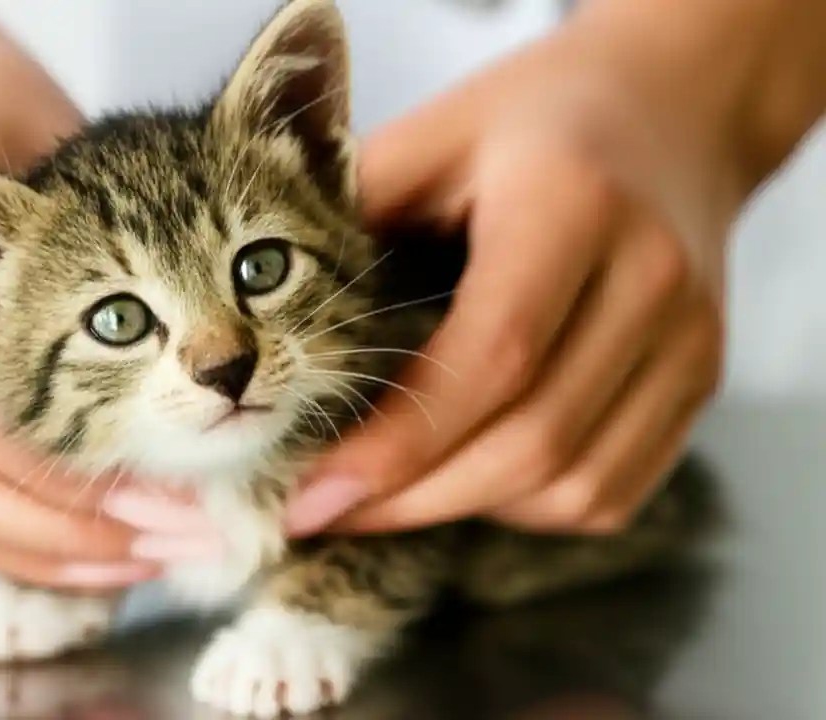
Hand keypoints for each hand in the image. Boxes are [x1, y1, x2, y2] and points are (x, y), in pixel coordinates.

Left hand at [285, 15, 753, 535]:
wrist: (672, 108)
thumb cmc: (529, 123)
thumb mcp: (431, 138)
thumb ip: (353, 218)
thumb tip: (272, 337)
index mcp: (572, 203)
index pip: (490, 357)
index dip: (396, 446)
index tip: (310, 494)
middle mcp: (651, 278)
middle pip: (531, 441)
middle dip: (411, 499)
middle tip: (321, 512)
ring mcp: (691, 338)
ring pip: (574, 485)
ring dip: (464, 509)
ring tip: (383, 497)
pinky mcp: (702, 381)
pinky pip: (611, 491)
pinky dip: (526, 507)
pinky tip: (466, 478)